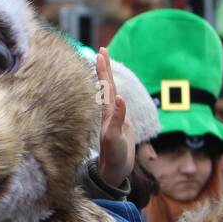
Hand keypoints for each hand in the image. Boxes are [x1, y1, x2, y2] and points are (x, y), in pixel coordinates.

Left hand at [96, 48, 133, 187]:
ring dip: (109, 80)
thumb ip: (117, 119)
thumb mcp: (114, 137)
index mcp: (108, 113)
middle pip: (109, 86)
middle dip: (105, 68)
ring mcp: (116, 119)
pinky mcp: (122, 126)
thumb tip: (120, 98)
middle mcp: (111, 113)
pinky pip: (120, 109)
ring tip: (105, 65)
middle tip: (102, 50)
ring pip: (112, 95)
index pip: (106, 86)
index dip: (104, 70)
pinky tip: (119, 95)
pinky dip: (120, 99)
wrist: (114, 171)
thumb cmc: (112, 156)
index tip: (100, 52)